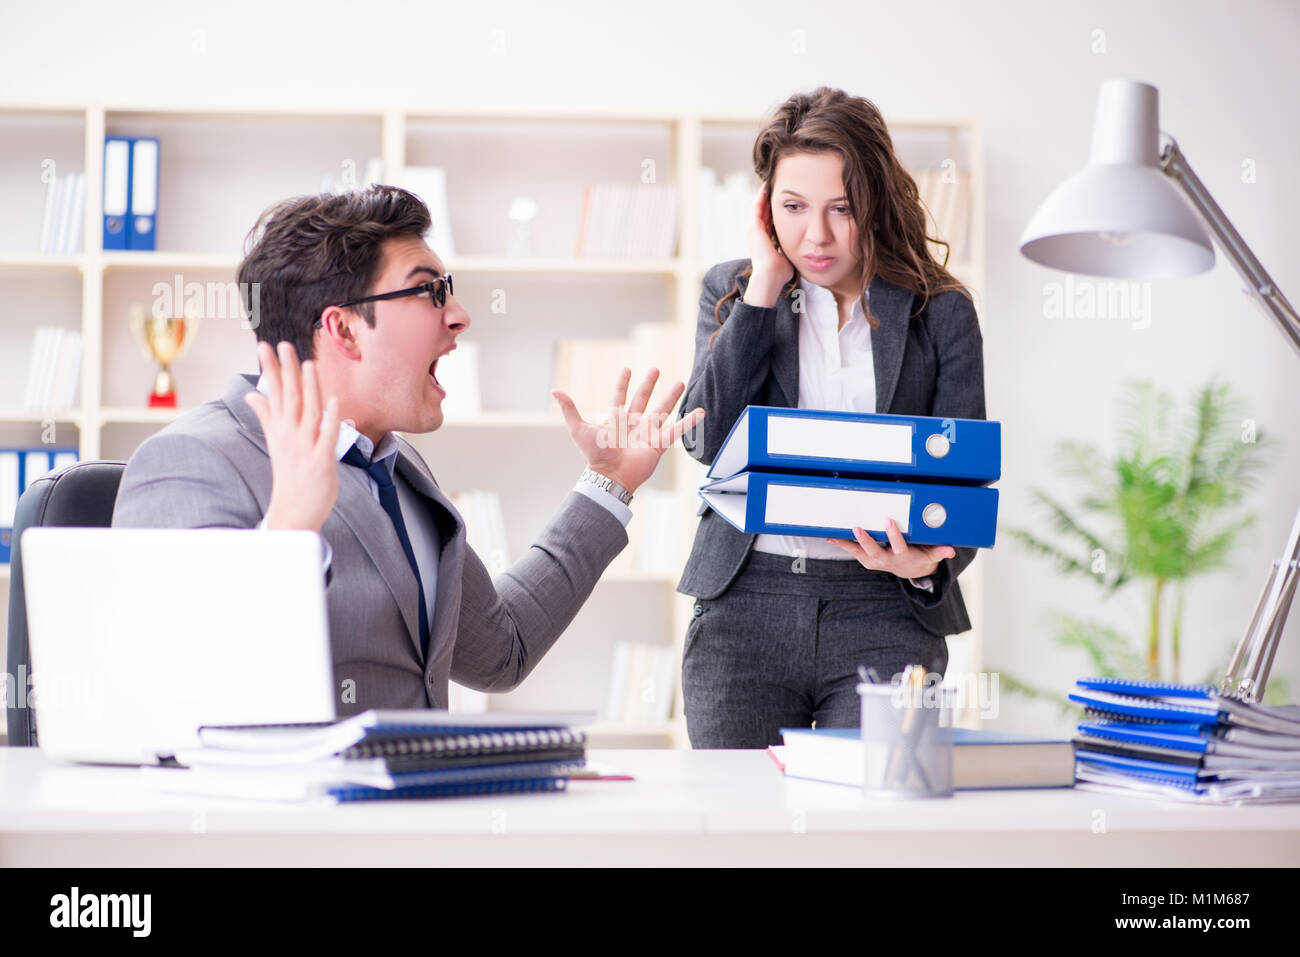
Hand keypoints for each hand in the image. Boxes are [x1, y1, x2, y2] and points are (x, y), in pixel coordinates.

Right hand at [243, 341, 340, 532]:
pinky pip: (327, 436)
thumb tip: (253, 395)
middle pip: (288, 397)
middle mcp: (290, 435)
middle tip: (282, 345)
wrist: (293, 513)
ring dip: (309, 387)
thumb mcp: (276, 443)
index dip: (270, 369)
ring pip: (308, 412)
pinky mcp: (322, 461)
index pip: (274, 393)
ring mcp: (306, 447)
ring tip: (308, 363)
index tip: (265, 346)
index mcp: (279, 429)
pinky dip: (331, 419)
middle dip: (286, 370)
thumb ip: (266, 416)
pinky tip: (335, 401)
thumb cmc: (288, 476)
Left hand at [552, 368, 704, 494]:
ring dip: (671, 397)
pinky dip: (689, 422)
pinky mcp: (658, 444)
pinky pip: (676, 431)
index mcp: (616, 418)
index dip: (623, 383)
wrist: (610, 475)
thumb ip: (569, 409)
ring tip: (681, 382)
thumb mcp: (579, 428)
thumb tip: (554, 390)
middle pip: (643, 398)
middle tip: (655, 369)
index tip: (627, 370)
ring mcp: (647, 433)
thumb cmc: (595, 455)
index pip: (620, 395)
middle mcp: (633, 423)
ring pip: (662, 410)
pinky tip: (700, 412)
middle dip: (649, 384)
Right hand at [743, 184, 793, 305]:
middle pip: (762, 211)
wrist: (771, 276)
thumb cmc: (781, 272)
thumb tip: (804, 251)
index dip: (775, 210)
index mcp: (763, 241)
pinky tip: (767, 186)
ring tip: (771, 181)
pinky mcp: (753, 226)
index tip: (783, 200)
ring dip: (764, 194)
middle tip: (776, 185)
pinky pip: (757, 206)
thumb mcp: (787, 257)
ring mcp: (752, 230)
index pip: (769, 221)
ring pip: (758, 206)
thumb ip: (792, 250)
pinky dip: (761, 196)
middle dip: (769, 199)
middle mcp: (755, 234)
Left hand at [826, 518, 955, 579]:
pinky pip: (853, 552)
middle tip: (857, 528)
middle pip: (875, 552)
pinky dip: (842, 544)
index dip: (893, 535)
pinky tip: (830, 536)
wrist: (910, 571)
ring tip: (833, 535)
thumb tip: (950, 551)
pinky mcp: (867, 560)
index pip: (899, 546)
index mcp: (903, 557)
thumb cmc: (921, 556)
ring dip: (847, 544)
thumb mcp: (932, 555)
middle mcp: (887, 561)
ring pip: (859, 553)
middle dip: (865, 540)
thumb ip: (939, 551)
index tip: (888, 520)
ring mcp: (875, 562)